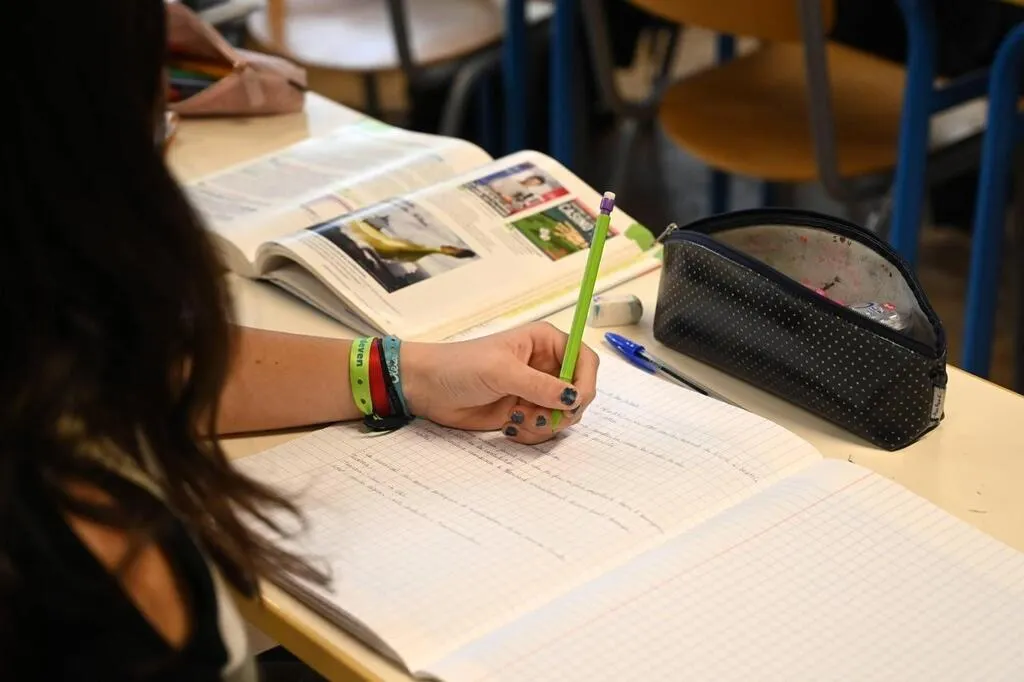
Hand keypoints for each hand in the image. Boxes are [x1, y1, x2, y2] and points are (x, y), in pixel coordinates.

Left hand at [400, 322, 598, 443]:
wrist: (427, 388)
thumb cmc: (460, 366)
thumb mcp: (502, 372)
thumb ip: (539, 385)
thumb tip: (573, 398)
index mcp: (545, 342)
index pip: (584, 359)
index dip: (585, 382)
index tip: (574, 402)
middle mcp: (545, 365)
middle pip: (578, 392)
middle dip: (563, 410)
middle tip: (540, 416)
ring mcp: (535, 391)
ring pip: (563, 415)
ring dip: (545, 424)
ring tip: (516, 419)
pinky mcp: (524, 411)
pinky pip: (545, 429)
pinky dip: (533, 433)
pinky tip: (509, 427)